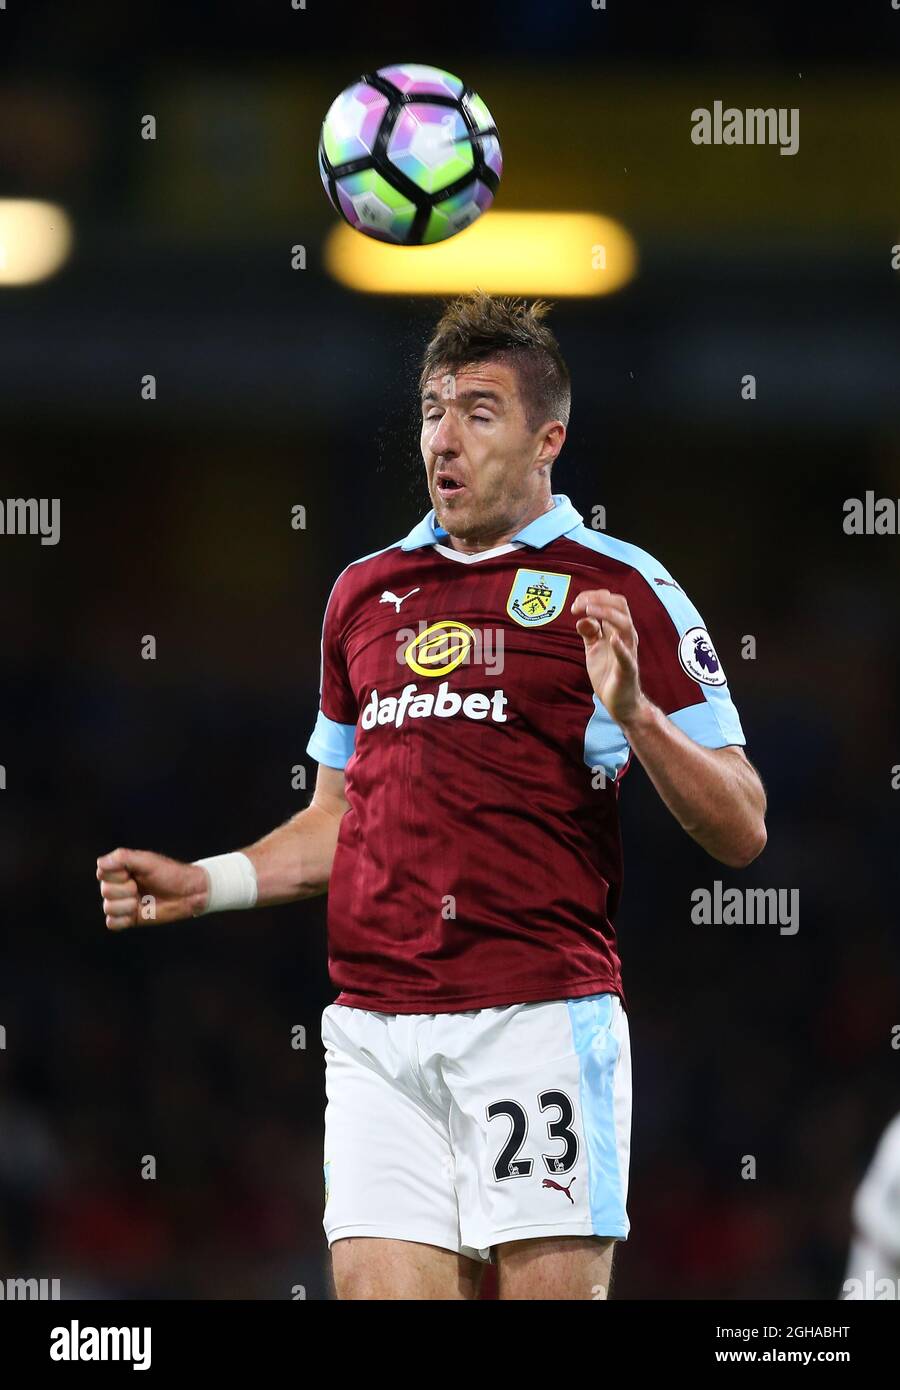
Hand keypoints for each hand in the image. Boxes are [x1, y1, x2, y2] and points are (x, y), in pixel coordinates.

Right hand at [96, 848, 208, 930]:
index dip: (118, 874)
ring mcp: (122, 903)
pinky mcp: (128, 919)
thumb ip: (122, 858)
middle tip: (141, 887)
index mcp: (119, 870)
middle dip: (126, 890)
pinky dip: (123, 919)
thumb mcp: (147, 861)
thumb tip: (100, 863)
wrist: (188, 893)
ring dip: (128, 905)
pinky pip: (112, 923)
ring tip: (142, 900)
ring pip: (108, 907)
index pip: (102, 872)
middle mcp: (117, 886)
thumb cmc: (169, 873)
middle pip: (105, 891)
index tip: (134, 872)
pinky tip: (137, 913)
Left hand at [571, 588, 645, 726]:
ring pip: (625, 624)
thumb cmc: (608, 673)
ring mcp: (628, 651)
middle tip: (578, 605)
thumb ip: (589, 632)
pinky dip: (620, 646)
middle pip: (620, 606)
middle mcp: (625, 636)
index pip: (611, 602)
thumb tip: (581, 618)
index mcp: (616, 630)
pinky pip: (627, 656)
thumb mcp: (593, 649)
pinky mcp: (628, 669)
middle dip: (598, 600)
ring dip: (606, 614)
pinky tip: (612, 639)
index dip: (593, 597)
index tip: (575, 604)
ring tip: (589, 610)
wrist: (620, 702)